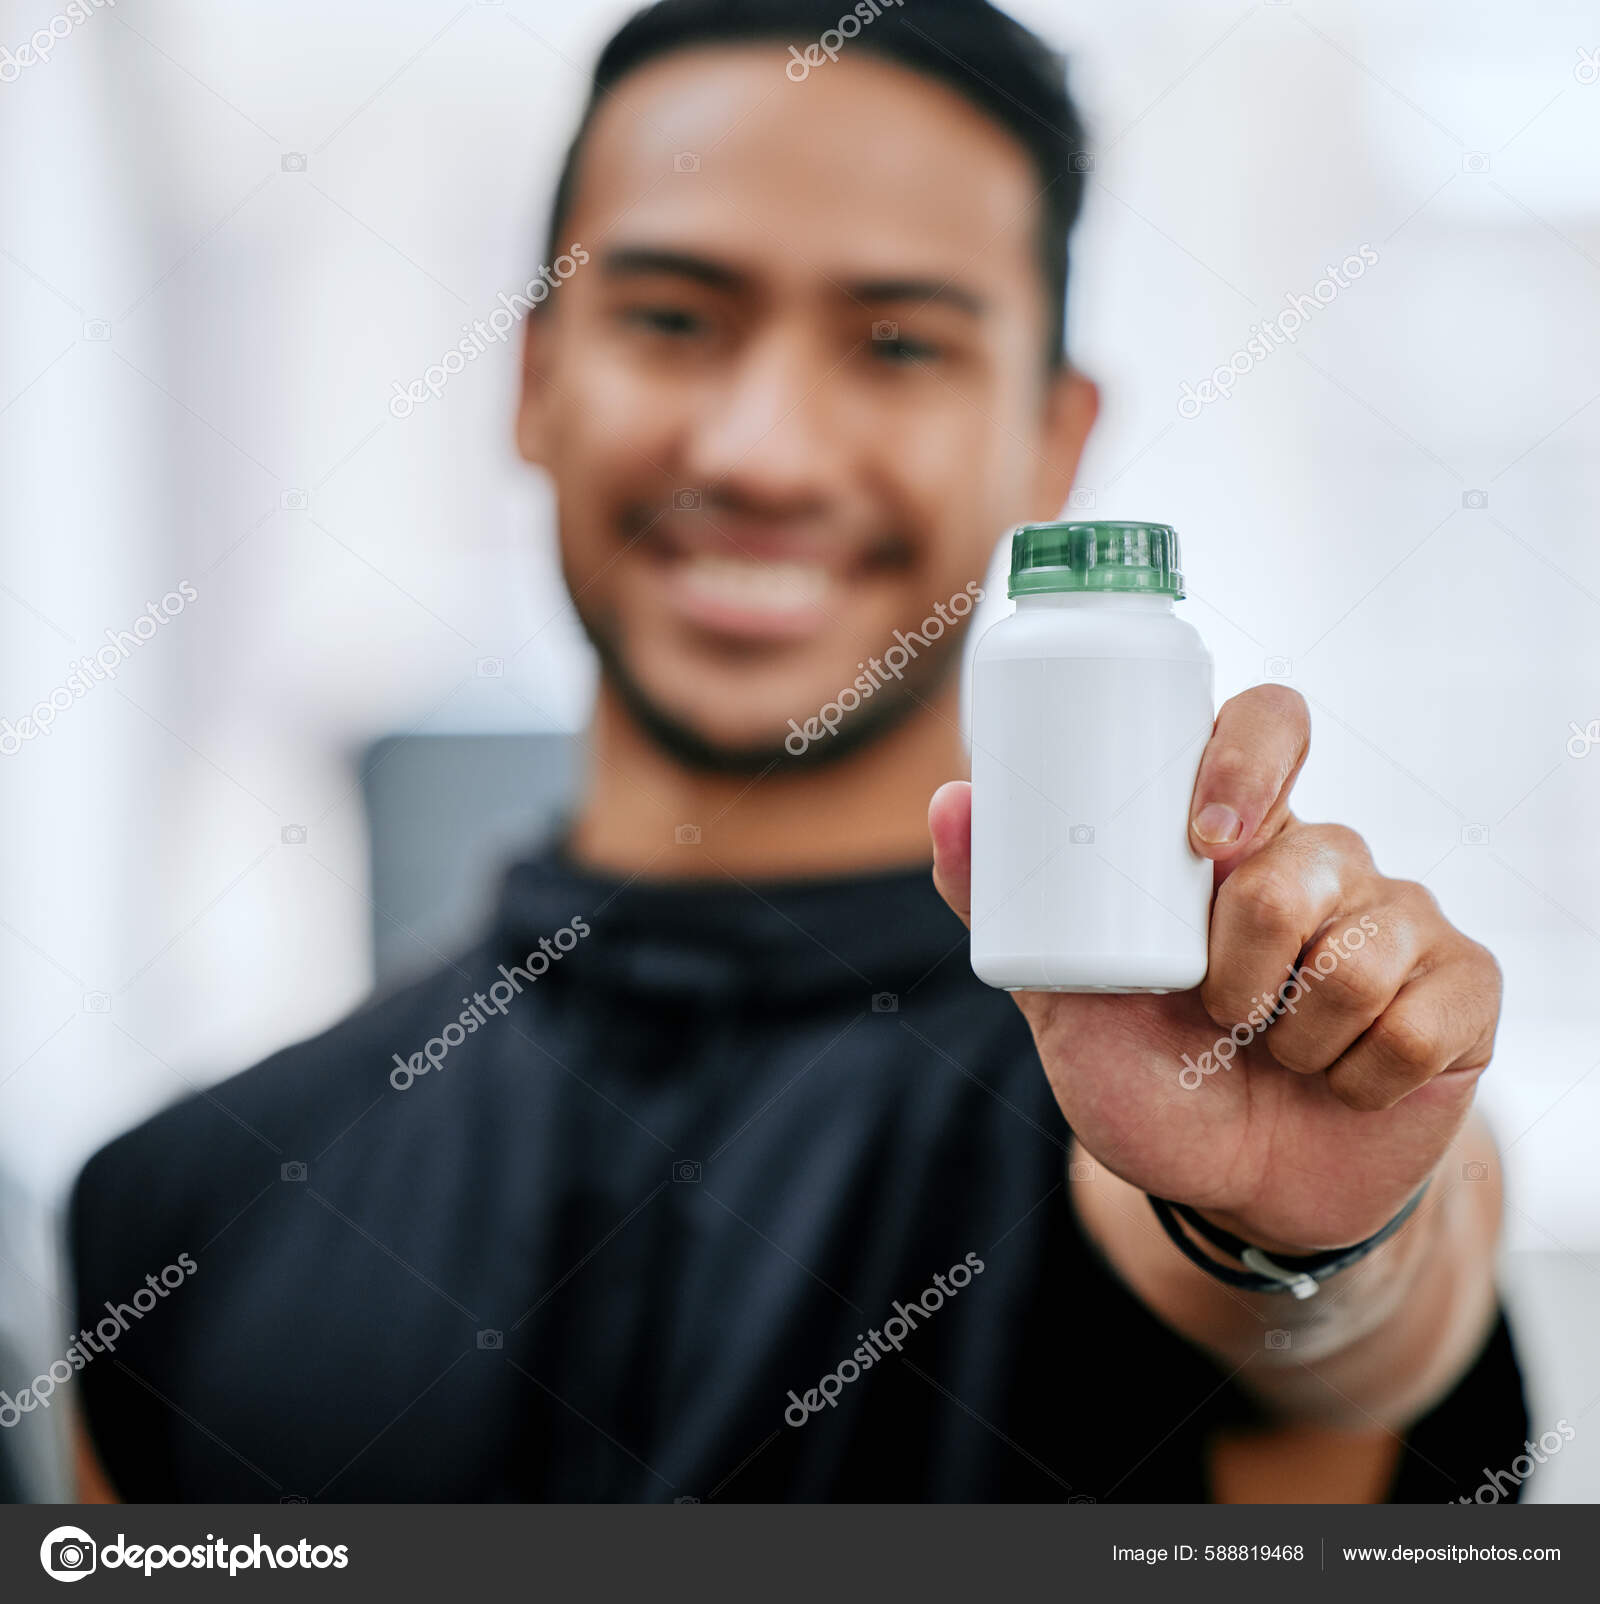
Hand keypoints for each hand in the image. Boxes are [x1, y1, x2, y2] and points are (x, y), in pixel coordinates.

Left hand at [930, 685, 1501, 1254]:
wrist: (1235, 1189)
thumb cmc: (1149, 1076)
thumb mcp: (1064, 998)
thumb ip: (1011, 906)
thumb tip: (951, 799)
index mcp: (1231, 836)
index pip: (1268, 723)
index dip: (1248, 756)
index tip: (1205, 839)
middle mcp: (1324, 857)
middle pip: (1305, 858)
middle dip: (1242, 967)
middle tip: (1217, 1016)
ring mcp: (1402, 918)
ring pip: (1361, 955)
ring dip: (1293, 1039)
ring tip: (1270, 1055)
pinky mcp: (1463, 991)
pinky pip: (1418, 1025)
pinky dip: (1356, 1080)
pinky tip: (1337, 1084)